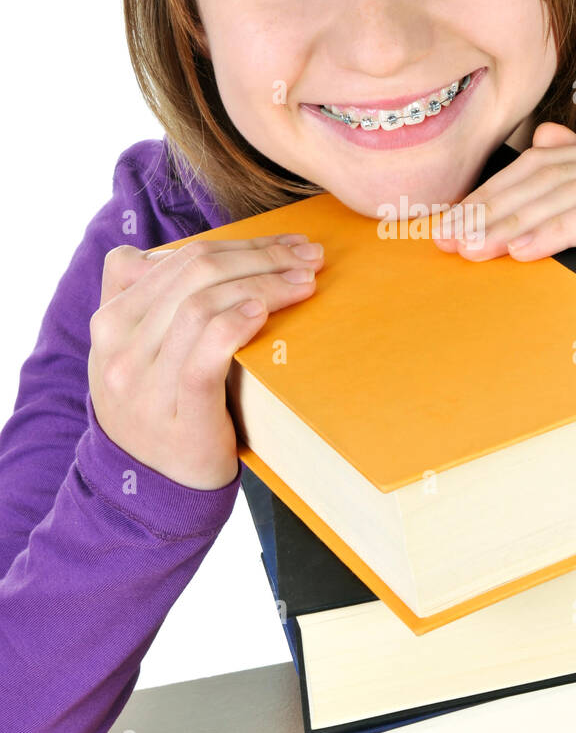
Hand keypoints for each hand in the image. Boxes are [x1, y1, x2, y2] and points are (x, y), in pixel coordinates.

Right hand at [88, 232, 324, 489]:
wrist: (151, 490)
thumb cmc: (164, 408)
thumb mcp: (141, 351)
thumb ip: (153, 302)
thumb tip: (196, 252)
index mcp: (111, 320)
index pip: (179, 258)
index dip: (239, 242)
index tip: (285, 244)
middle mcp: (118, 347)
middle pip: (196, 273)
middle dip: (260, 256)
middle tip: (308, 256)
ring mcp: (144, 383)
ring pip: (203, 306)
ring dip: (263, 285)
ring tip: (304, 282)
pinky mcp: (178, 414)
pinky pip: (205, 355)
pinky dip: (236, 324)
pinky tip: (264, 312)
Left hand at [432, 122, 575, 292]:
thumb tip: (542, 137)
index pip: (547, 164)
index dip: (494, 190)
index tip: (449, 221)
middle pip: (555, 175)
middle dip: (496, 208)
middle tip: (451, 237)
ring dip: (518, 222)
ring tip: (479, 249)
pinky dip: (561, 230)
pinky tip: (526, 251)